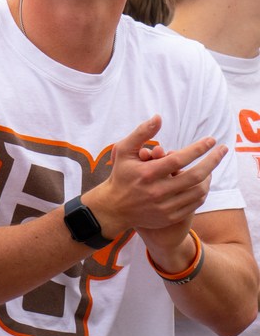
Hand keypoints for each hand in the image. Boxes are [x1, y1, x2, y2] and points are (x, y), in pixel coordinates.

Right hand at [86, 115, 226, 249]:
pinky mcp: (169, 217)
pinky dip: (202, 191)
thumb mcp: (123, 151)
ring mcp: (164, 206)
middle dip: (213, 161)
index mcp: (147, 173)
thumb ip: (141, 133)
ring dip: (209, 177)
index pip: (179, 159)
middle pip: (195, 176)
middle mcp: (157, 191)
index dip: (198, 149)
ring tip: (211, 167)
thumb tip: (159, 117)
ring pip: (198, 191)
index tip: (211, 140)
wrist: (113, 208)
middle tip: (223, 150)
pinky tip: (203, 183)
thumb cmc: (120, 175)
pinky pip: (194, 204)